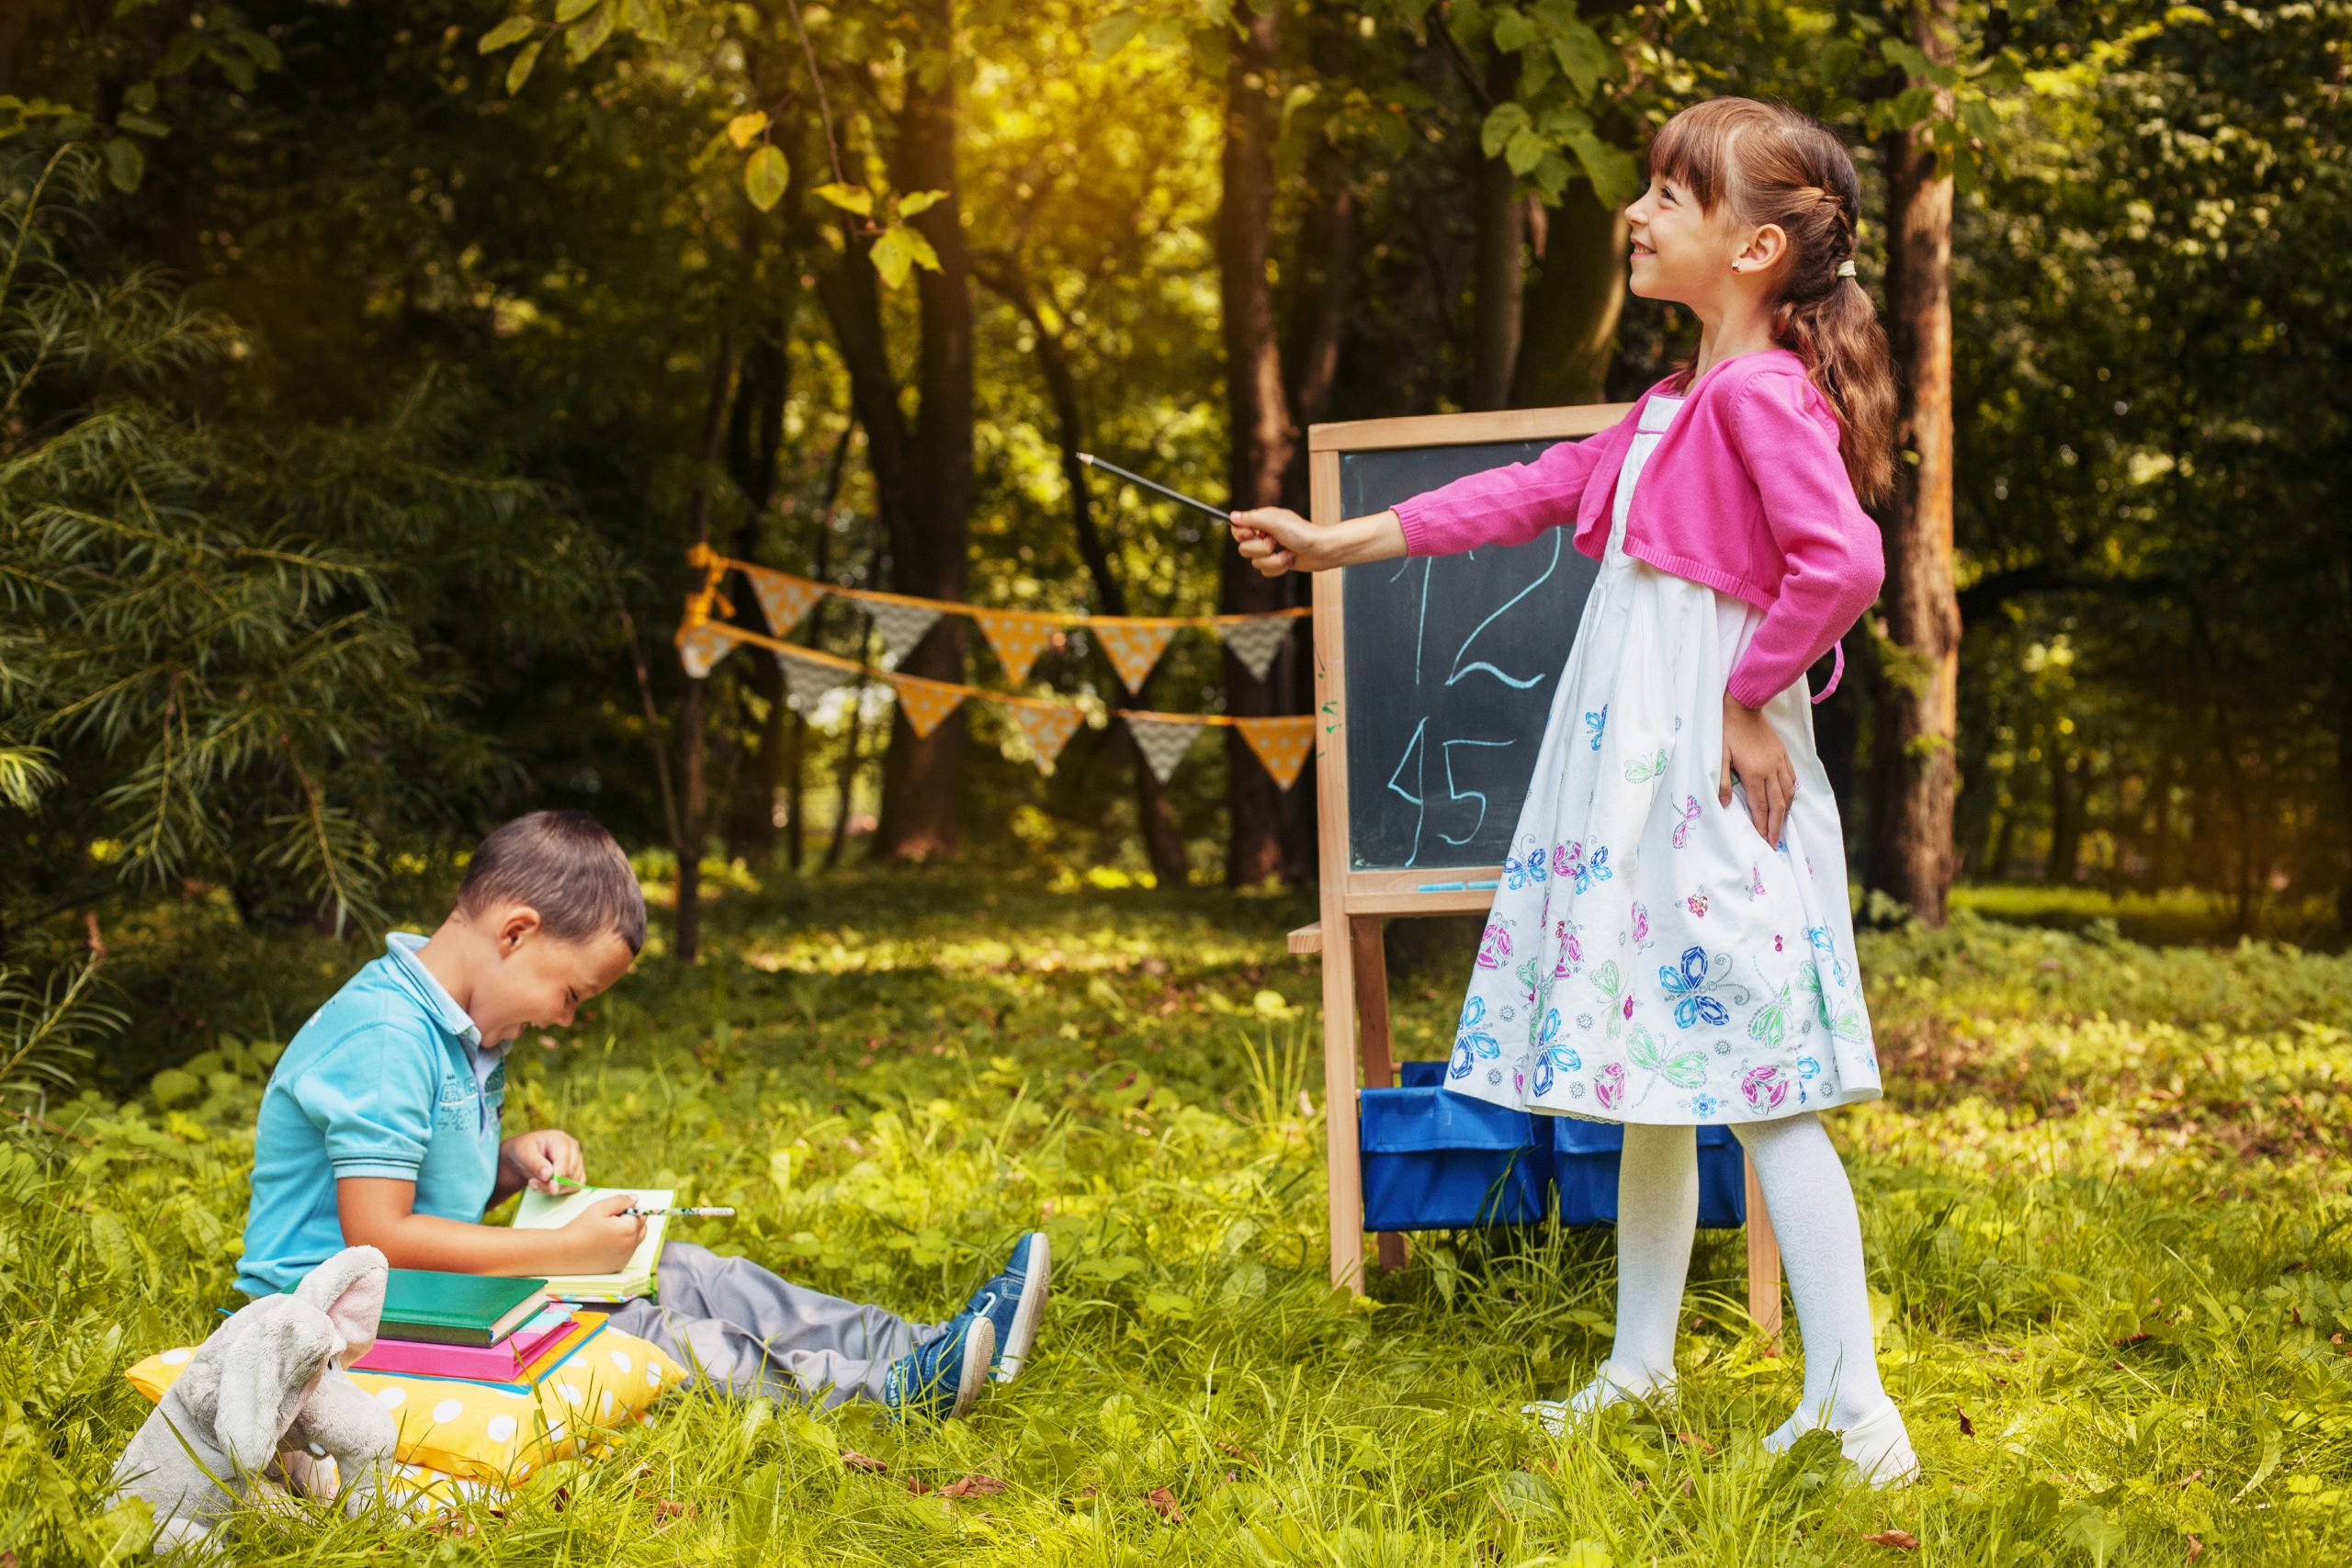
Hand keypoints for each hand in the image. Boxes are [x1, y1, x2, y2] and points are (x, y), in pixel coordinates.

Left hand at [500, 1128, 585, 1194]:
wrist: (523, 1157)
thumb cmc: (523, 1151)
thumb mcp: (524, 1154)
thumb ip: (535, 1164)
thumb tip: (548, 1175)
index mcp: (560, 1139)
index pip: (564, 1160)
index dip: (559, 1176)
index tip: (551, 1188)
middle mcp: (573, 1148)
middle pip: (570, 1172)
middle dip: (551, 1183)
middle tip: (532, 1184)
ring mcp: (577, 1159)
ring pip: (574, 1181)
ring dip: (555, 1189)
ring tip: (537, 1185)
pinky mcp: (577, 1171)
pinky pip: (575, 1186)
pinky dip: (562, 1190)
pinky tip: (547, 1187)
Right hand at [559, 1193, 645, 1271]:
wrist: (564, 1252)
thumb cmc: (581, 1228)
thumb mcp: (600, 1207)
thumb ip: (621, 1201)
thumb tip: (636, 1199)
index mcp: (629, 1230)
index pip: (641, 1215)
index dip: (629, 1210)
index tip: (613, 1212)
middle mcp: (631, 1246)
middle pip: (641, 1228)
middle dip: (631, 1221)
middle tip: (609, 1221)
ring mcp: (625, 1258)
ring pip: (634, 1241)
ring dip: (627, 1234)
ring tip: (605, 1232)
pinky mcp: (617, 1266)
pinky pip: (626, 1253)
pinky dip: (620, 1246)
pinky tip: (603, 1244)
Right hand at [1229, 507, 1401, 575]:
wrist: (1322, 550)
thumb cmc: (1301, 533)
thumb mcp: (1274, 522)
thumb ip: (1251, 519)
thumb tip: (1232, 516)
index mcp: (1262, 521)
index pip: (1237, 529)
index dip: (1242, 534)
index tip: (1252, 533)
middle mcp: (1264, 535)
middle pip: (1244, 549)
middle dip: (1261, 549)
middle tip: (1276, 542)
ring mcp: (1271, 550)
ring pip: (1256, 563)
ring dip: (1274, 560)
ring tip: (1288, 552)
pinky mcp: (1278, 563)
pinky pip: (1266, 572)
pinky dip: (1278, 568)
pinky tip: (1290, 560)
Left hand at [1720, 694, 1795, 847]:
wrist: (1744, 706)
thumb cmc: (1726, 731)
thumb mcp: (1718, 756)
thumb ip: (1721, 781)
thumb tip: (1723, 804)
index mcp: (1754, 773)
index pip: (1761, 807)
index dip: (1763, 827)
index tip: (1764, 842)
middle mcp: (1771, 770)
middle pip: (1778, 805)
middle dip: (1777, 827)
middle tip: (1775, 844)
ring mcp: (1780, 762)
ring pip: (1788, 793)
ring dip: (1785, 813)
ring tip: (1781, 827)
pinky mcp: (1783, 754)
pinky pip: (1792, 779)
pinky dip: (1791, 794)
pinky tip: (1787, 801)